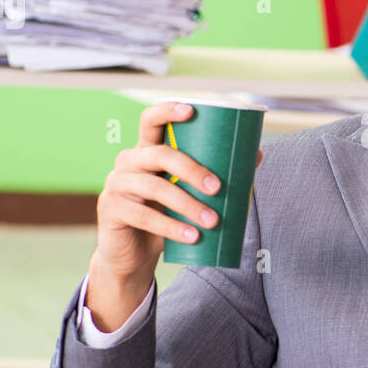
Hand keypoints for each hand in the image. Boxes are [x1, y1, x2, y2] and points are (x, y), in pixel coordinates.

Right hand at [94, 100, 263, 280]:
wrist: (133, 256)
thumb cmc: (164, 218)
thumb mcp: (187, 195)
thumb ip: (213, 175)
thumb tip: (256, 154)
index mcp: (146, 151)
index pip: (150, 120)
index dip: (167, 111)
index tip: (192, 111)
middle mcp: (128, 161)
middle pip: (160, 154)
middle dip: (192, 169)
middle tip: (218, 188)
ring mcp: (116, 184)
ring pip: (155, 187)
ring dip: (187, 204)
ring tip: (212, 221)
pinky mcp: (110, 209)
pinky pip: (143, 216)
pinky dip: (171, 227)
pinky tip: (192, 236)